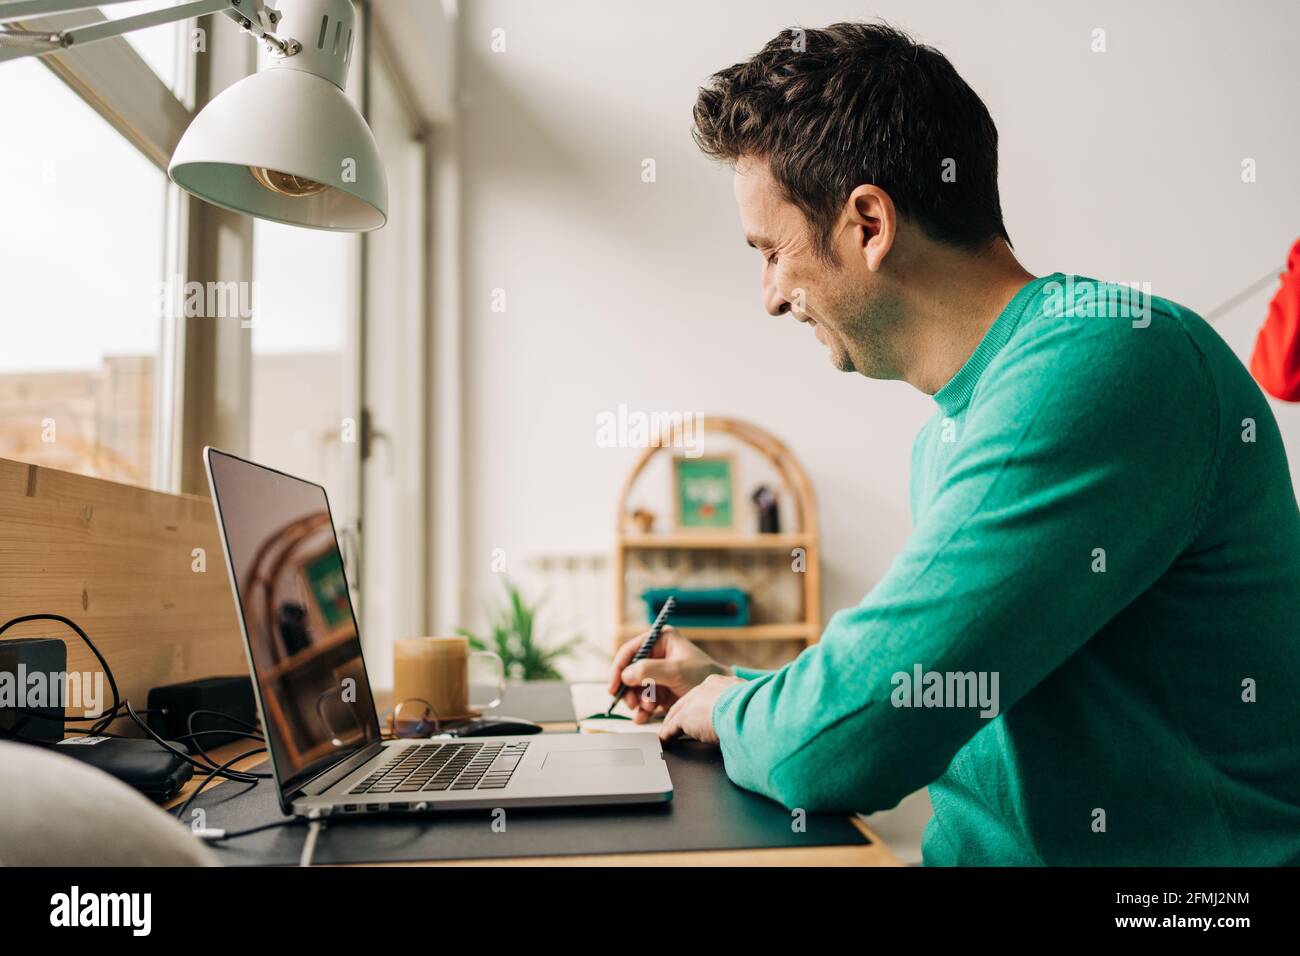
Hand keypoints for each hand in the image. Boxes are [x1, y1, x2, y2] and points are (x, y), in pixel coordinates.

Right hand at [607, 627, 731, 723]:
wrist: (719, 696)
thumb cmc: (704, 675)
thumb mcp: (676, 671)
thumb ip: (649, 670)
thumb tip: (626, 674)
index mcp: (660, 640)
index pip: (631, 651)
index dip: (619, 668)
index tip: (614, 686)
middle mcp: (657, 654)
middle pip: (630, 671)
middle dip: (630, 689)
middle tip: (633, 704)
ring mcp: (658, 673)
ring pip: (635, 687)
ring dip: (638, 700)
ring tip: (648, 708)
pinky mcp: (660, 689)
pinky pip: (643, 698)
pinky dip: (642, 709)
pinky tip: (644, 716)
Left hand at [659, 674, 745, 743]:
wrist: (748, 711)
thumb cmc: (754, 709)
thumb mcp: (749, 703)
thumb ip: (744, 708)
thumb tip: (751, 715)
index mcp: (721, 684)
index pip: (703, 694)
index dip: (698, 704)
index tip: (698, 711)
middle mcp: (704, 689)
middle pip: (686, 701)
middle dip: (681, 712)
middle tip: (674, 722)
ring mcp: (693, 702)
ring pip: (676, 713)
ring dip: (671, 723)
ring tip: (667, 732)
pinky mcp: (685, 717)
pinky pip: (671, 727)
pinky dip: (667, 735)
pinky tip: (664, 740)